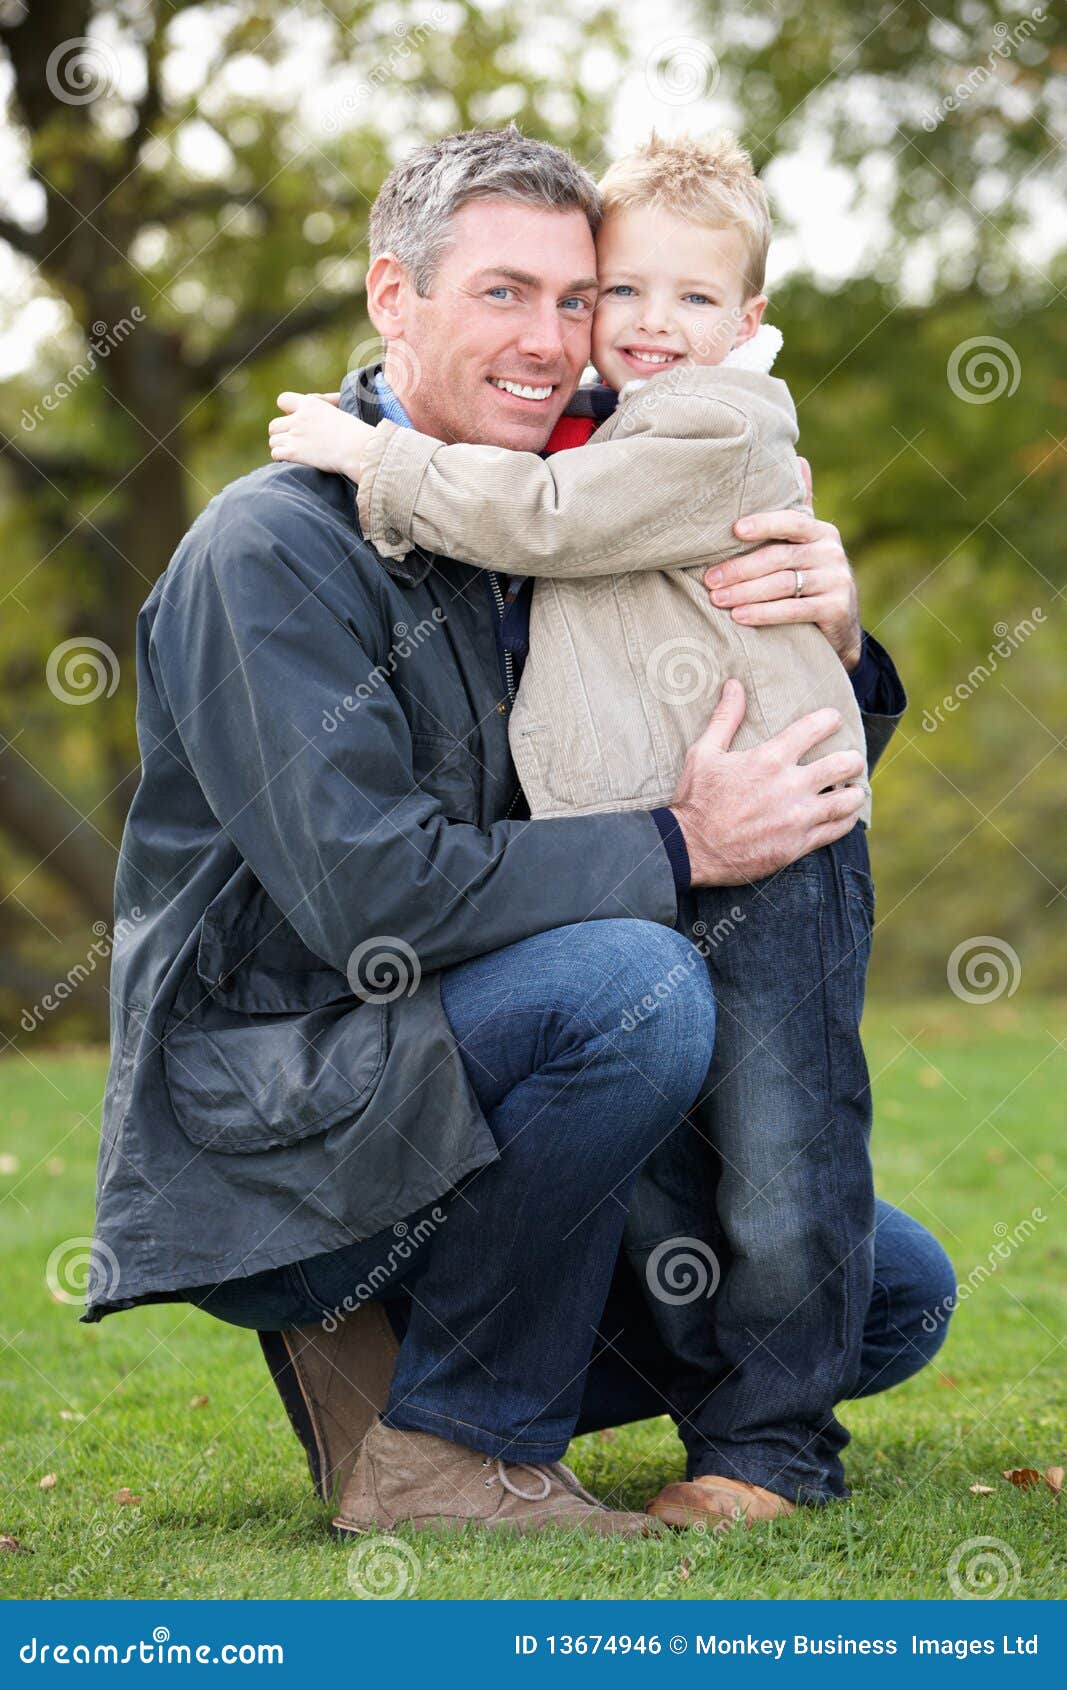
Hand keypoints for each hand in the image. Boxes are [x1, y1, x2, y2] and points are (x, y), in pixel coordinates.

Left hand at [268, 391, 373, 479]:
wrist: (358, 449)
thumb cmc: (356, 432)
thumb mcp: (341, 409)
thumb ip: (328, 402)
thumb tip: (320, 399)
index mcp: (309, 404)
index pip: (283, 400)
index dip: (287, 411)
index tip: (296, 420)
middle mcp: (299, 418)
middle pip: (274, 425)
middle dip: (281, 434)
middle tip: (293, 441)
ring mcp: (295, 435)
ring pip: (273, 440)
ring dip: (281, 447)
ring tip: (293, 453)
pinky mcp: (294, 452)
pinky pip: (276, 453)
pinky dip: (281, 458)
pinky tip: (292, 460)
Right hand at [671, 679, 865, 885]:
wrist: (691, 849)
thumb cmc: (696, 798)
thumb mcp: (704, 752)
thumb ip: (725, 718)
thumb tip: (734, 685)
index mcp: (770, 758)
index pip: (815, 727)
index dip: (830, 720)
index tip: (833, 721)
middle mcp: (790, 786)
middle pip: (844, 764)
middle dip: (852, 759)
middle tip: (850, 760)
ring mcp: (798, 817)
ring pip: (848, 800)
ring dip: (855, 791)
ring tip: (852, 789)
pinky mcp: (798, 844)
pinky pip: (837, 829)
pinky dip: (846, 820)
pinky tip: (844, 815)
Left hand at [704, 464, 862, 670]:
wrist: (840, 623)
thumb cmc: (809, 578)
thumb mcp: (805, 545)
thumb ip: (798, 511)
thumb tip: (798, 458)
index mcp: (820, 531)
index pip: (790, 521)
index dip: (763, 524)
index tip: (734, 531)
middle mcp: (831, 552)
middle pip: (778, 557)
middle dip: (739, 569)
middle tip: (710, 579)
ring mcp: (836, 580)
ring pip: (782, 584)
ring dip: (745, 592)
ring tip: (717, 599)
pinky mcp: (836, 608)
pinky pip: (793, 610)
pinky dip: (764, 613)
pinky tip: (740, 616)